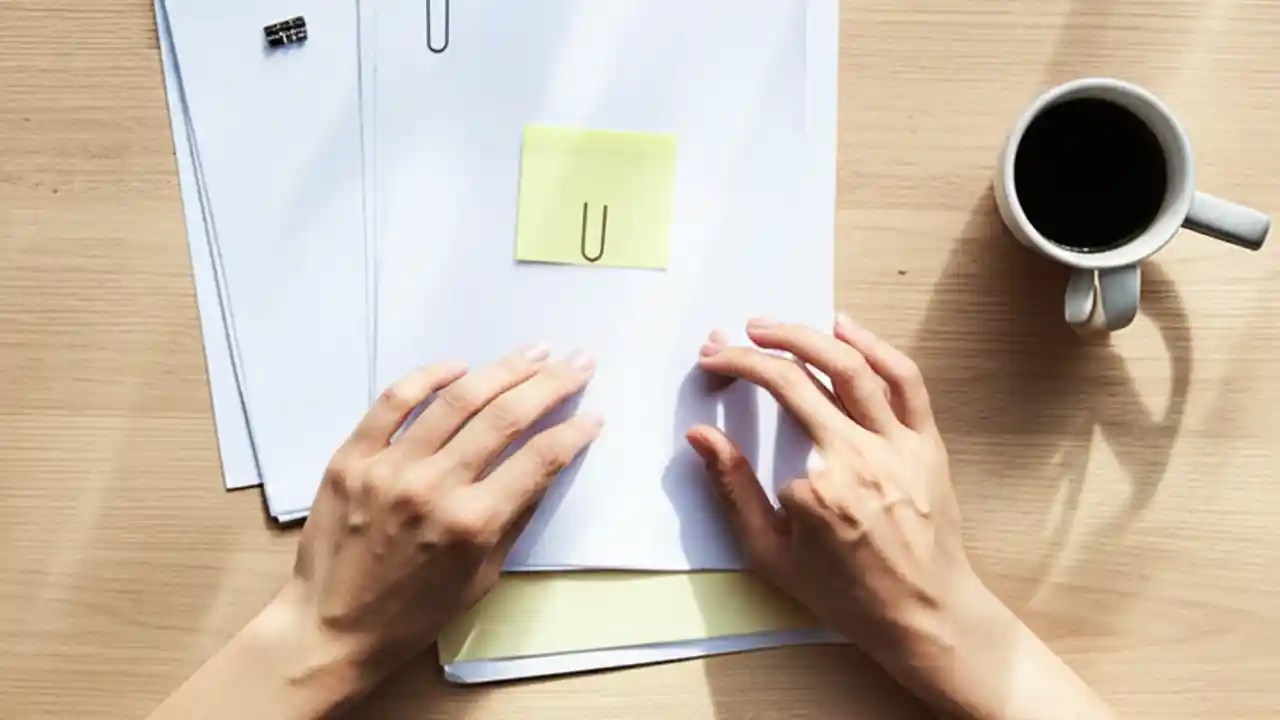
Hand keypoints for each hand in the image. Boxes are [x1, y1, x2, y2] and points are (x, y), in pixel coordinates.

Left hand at [266, 346, 601, 710]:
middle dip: (550, 384)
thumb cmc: (416, 611)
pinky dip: (430, 376)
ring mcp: (389, 468)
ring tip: (534, 353)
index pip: (539, 459)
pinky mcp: (352, 457)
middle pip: (504, 417)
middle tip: (576, 362)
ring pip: (457, 399)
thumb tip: (547, 463)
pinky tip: (460, 366)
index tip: (592, 413)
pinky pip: (394, 401)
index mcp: (473, 524)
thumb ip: (514, 516)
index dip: (573, 432)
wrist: (332, 626)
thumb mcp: (483, 576)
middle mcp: (434, 487)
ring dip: (503, 370)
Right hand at [687, 316, 968, 660]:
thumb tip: (699, 435)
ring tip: (772, 326)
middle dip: (758, 349)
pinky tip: (845, 328)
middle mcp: (860, 456)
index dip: (735, 372)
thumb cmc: (845, 593)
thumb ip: (732, 489)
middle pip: (803, 377)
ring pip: (854, 367)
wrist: (923, 613)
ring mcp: (900, 445)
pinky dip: (876, 346)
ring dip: (808, 336)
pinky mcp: (928, 443)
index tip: (713, 363)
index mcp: (819, 486)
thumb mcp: (770, 553)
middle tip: (730, 338)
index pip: (767, 408)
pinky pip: (906, 381)